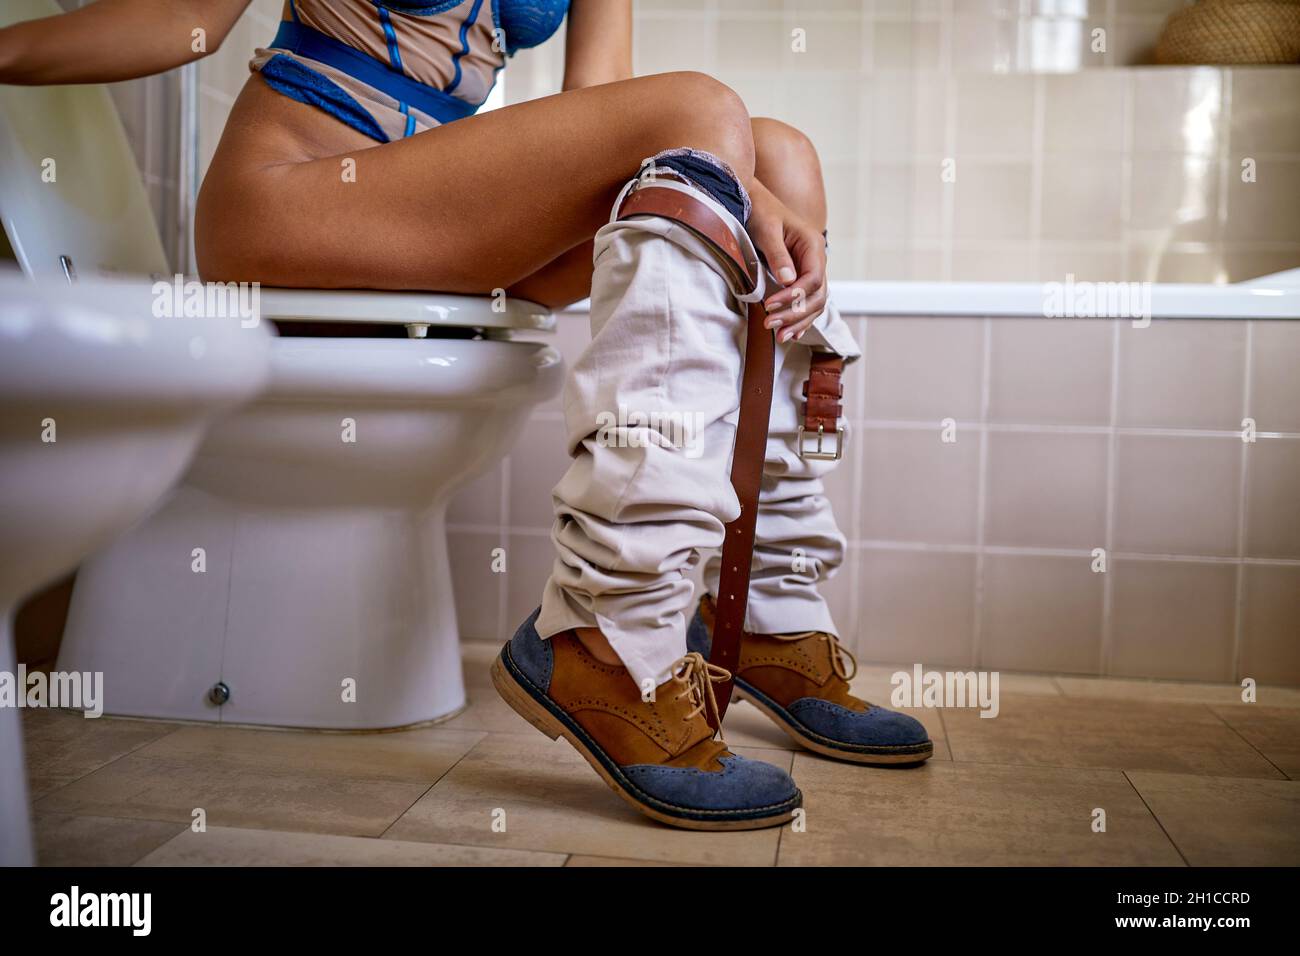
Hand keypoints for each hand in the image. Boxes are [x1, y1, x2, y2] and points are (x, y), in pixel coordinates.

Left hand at [747, 180, 826, 342]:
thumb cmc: (760, 212)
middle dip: (796, 313)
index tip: (770, 305)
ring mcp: (809, 269)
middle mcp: (815, 259)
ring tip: (778, 336)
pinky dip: (800, 318)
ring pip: (814, 302)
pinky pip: (806, 302)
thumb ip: (778, 255)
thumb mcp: (767, 230)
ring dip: (798, 321)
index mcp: (812, 245)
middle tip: (770, 324)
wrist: (753, 202)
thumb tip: (788, 281)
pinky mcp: (799, 277)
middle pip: (817, 295)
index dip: (794, 296)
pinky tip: (790, 333)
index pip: (813, 279)